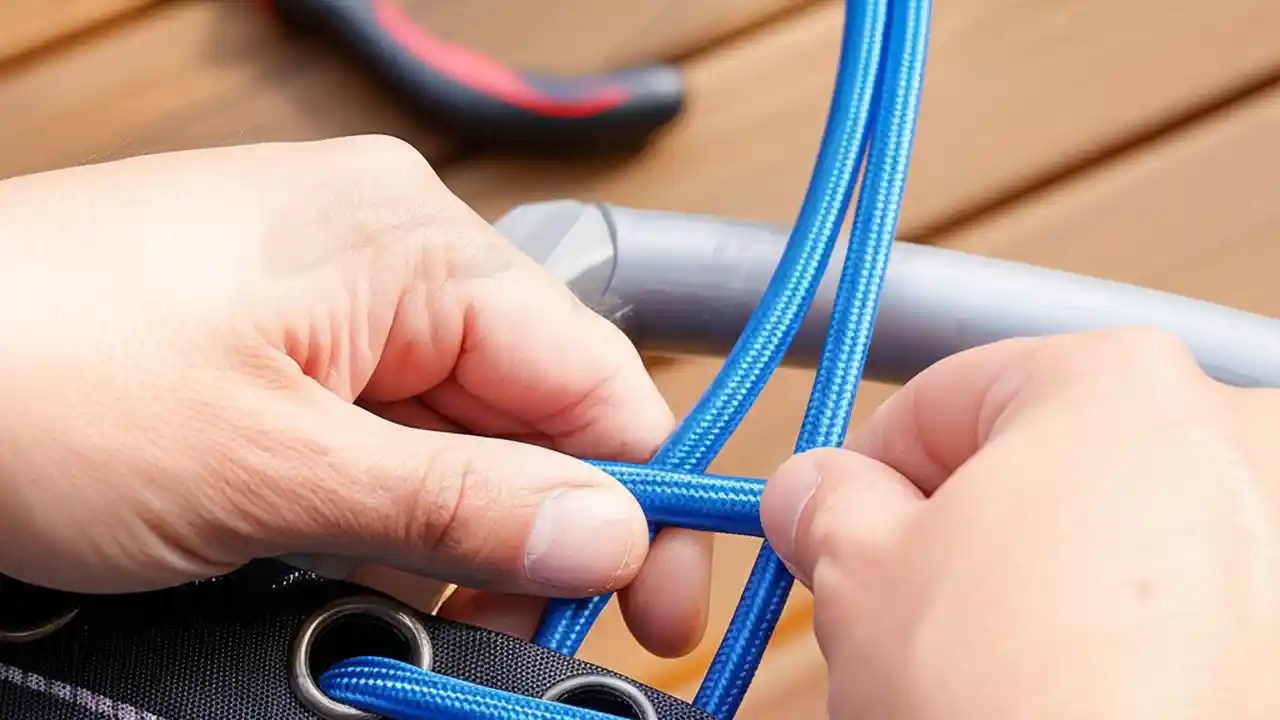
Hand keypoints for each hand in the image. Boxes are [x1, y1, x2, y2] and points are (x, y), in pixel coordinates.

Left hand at [0, 137, 709, 656]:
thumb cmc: (19, 367)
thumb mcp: (268, 467)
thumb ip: (458, 502)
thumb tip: (606, 532)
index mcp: (408, 238)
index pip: (592, 371)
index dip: (643, 493)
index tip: (660, 602)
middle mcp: (384, 257)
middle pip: (531, 409)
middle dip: (541, 530)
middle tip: (536, 636)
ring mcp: (331, 307)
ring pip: (459, 439)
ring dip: (456, 536)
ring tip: (414, 609)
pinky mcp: (284, 358)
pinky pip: (386, 444)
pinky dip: (391, 519)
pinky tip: (355, 567)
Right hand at [761, 329, 1279, 718]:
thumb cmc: (1025, 707)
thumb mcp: (863, 583)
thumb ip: (827, 505)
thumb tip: (815, 492)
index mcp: (1115, 381)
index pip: (946, 398)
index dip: (872, 470)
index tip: (845, 526)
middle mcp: (1232, 434)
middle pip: (1042, 462)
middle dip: (966, 536)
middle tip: (915, 614)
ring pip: (1120, 534)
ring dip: (1049, 586)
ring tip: (1004, 674)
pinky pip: (1196, 601)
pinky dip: (1136, 637)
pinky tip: (1086, 694)